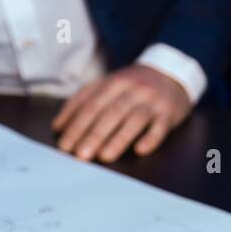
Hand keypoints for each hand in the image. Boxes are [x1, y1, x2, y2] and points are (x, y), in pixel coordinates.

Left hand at [52, 64, 192, 161]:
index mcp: (114, 83)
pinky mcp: (170, 113)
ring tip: (104, 157)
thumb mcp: (107, 84)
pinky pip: (161, 127)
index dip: (77, 126)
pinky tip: (141, 150)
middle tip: (80, 156)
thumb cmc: (132, 86)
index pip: (92, 105)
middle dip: (94, 135)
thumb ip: (82, 101)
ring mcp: (153, 101)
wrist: (171, 75)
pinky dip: (151, 138)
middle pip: (112, 113)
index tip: (65, 146)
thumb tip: (58, 126)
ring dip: (119, 139)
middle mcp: (134, 90)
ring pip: (135, 119)